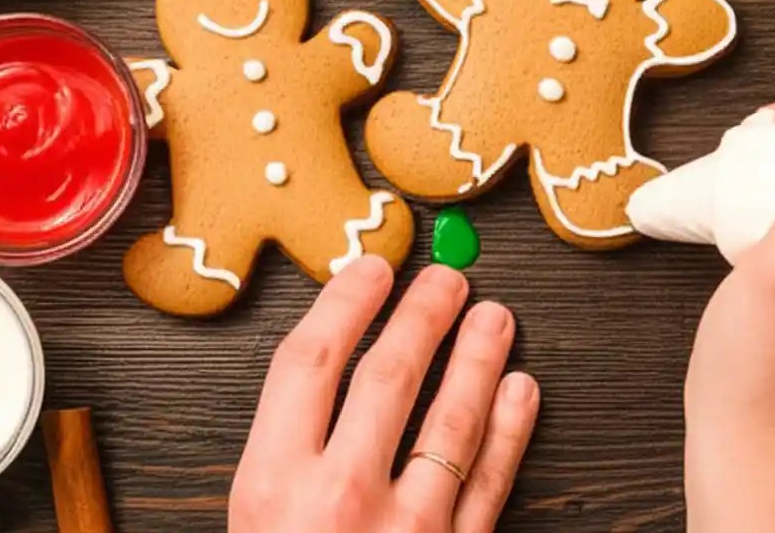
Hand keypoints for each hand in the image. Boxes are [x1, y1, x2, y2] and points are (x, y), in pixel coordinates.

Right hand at [229, 258, 538, 531]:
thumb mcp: (253, 518)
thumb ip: (285, 451)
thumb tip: (332, 361)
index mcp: (271, 483)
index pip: (311, 363)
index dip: (346, 303)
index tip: (373, 268)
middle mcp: (336, 499)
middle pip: (386, 379)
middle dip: (420, 317)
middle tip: (447, 277)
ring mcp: (403, 531)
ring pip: (449, 422)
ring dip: (476, 360)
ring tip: (495, 317)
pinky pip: (490, 483)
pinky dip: (509, 432)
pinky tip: (520, 392)